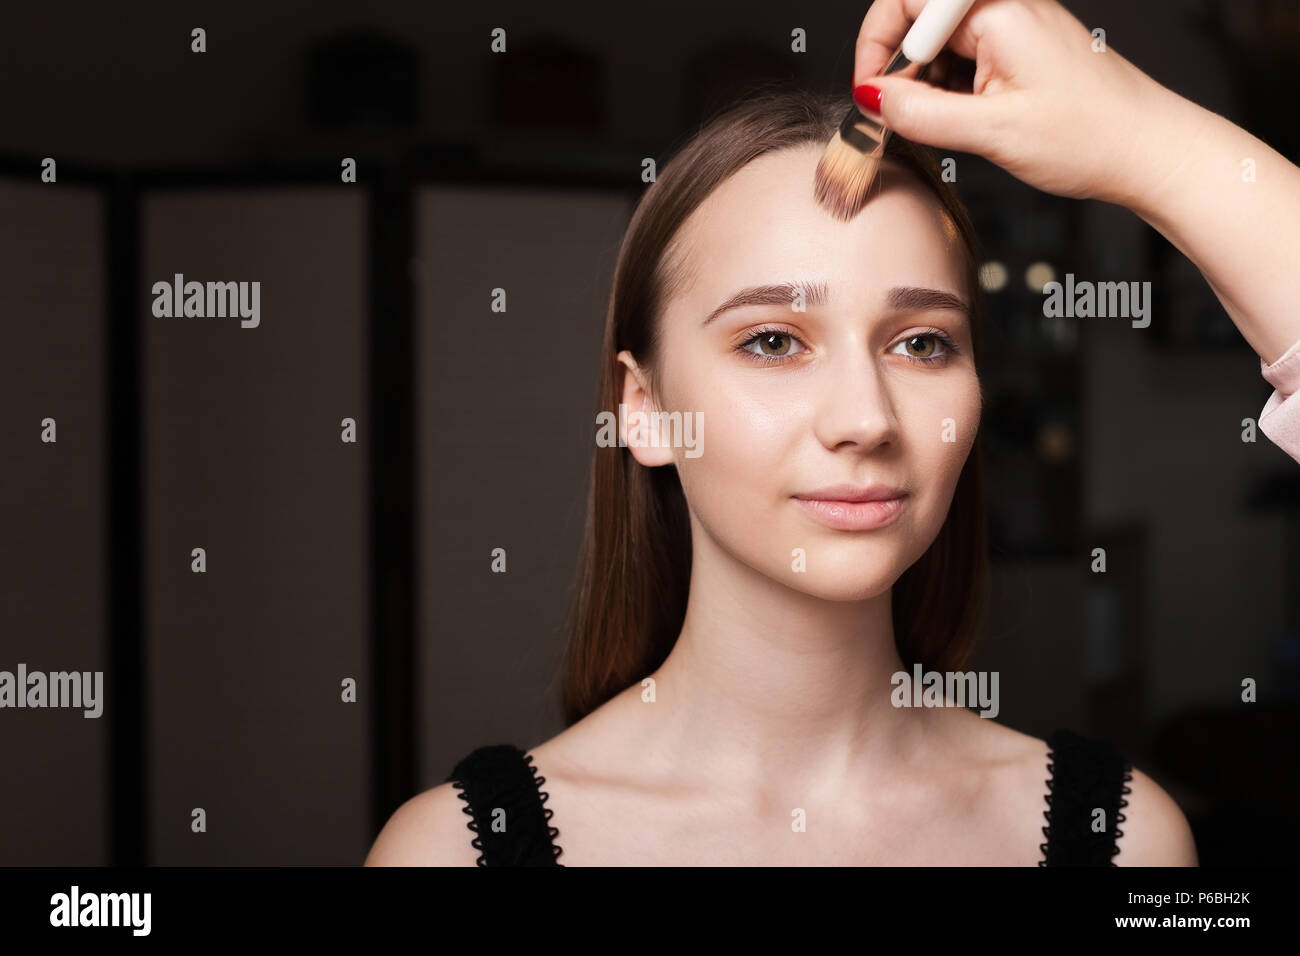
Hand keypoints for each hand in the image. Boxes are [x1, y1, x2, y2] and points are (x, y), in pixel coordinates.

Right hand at [852, 0, 1203, 206]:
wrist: (1149, 151)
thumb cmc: (1093, 136)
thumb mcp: (993, 133)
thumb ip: (922, 114)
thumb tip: (871, 99)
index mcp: (999, 11)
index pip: (908, 3)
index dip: (878, 46)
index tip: (873, 93)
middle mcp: (1007, 8)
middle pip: (921, 23)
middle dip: (901, 72)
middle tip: (903, 120)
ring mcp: (1016, 27)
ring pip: (941, 45)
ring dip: (928, 86)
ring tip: (946, 127)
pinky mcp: (1022, 49)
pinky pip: (966, 59)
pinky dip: (952, 91)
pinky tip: (965, 122)